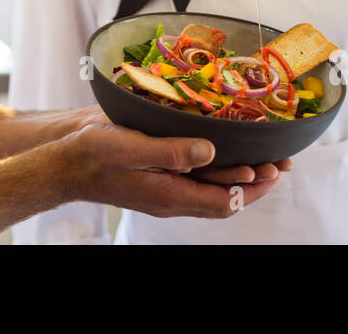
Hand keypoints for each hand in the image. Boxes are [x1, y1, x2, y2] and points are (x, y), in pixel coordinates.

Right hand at [64, 107, 291, 182]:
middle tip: (281, 163)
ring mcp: (166, 190)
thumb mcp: (133, 147)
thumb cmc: (94, 153)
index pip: (224, 201)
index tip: (273, 170)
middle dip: (256, 182)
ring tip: (263, 158)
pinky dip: (218, 170)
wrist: (66, 163)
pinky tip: (223, 153)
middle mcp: (172, 197)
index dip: (253, 187)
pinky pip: (197, 182)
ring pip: (213, 191)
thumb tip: (211, 151)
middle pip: (225, 198)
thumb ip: (173, 151)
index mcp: (170, 194)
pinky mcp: (159, 179)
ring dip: (240, 176)